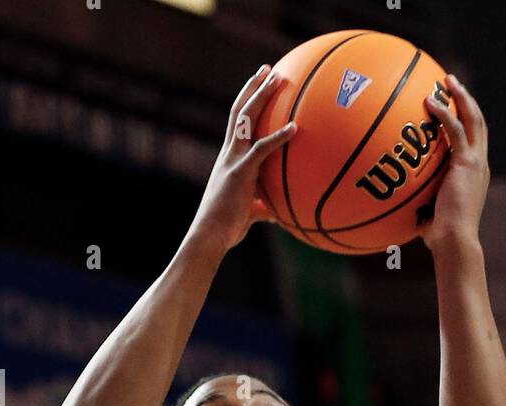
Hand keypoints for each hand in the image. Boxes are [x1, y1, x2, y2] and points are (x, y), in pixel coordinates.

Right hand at [190, 66, 295, 254]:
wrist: (211, 236)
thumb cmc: (227, 229)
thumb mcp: (248, 214)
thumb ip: (263, 209)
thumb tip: (279, 215)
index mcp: (228, 159)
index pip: (236, 123)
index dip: (247, 102)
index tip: (259, 85)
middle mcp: (228, 153)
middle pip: (239, 110)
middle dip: (254, 87)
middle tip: (269, 69)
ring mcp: (233, 160)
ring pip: (246, 118)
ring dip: (262, 96)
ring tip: (278, 78)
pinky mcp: (241, 172)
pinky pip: (262, 150)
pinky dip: (278, 137)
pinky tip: (295, 128)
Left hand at [421, 74, 488, 254]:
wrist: (455, 241)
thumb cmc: (441, 238)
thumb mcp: (429, 215)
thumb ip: (419, 204)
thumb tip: (398, 206)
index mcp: (475, 174)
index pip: (475, 140)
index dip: (466, 119)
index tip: (453, 105)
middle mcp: (480, 165)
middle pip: (479, 122)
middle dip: (466, 99)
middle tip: (451, 82)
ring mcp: (476, 163)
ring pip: (474, 119)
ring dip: (461, 97)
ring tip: (446, 80)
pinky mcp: (467, 164)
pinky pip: (456, 131)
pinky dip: (444, 114)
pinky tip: (430, 102)